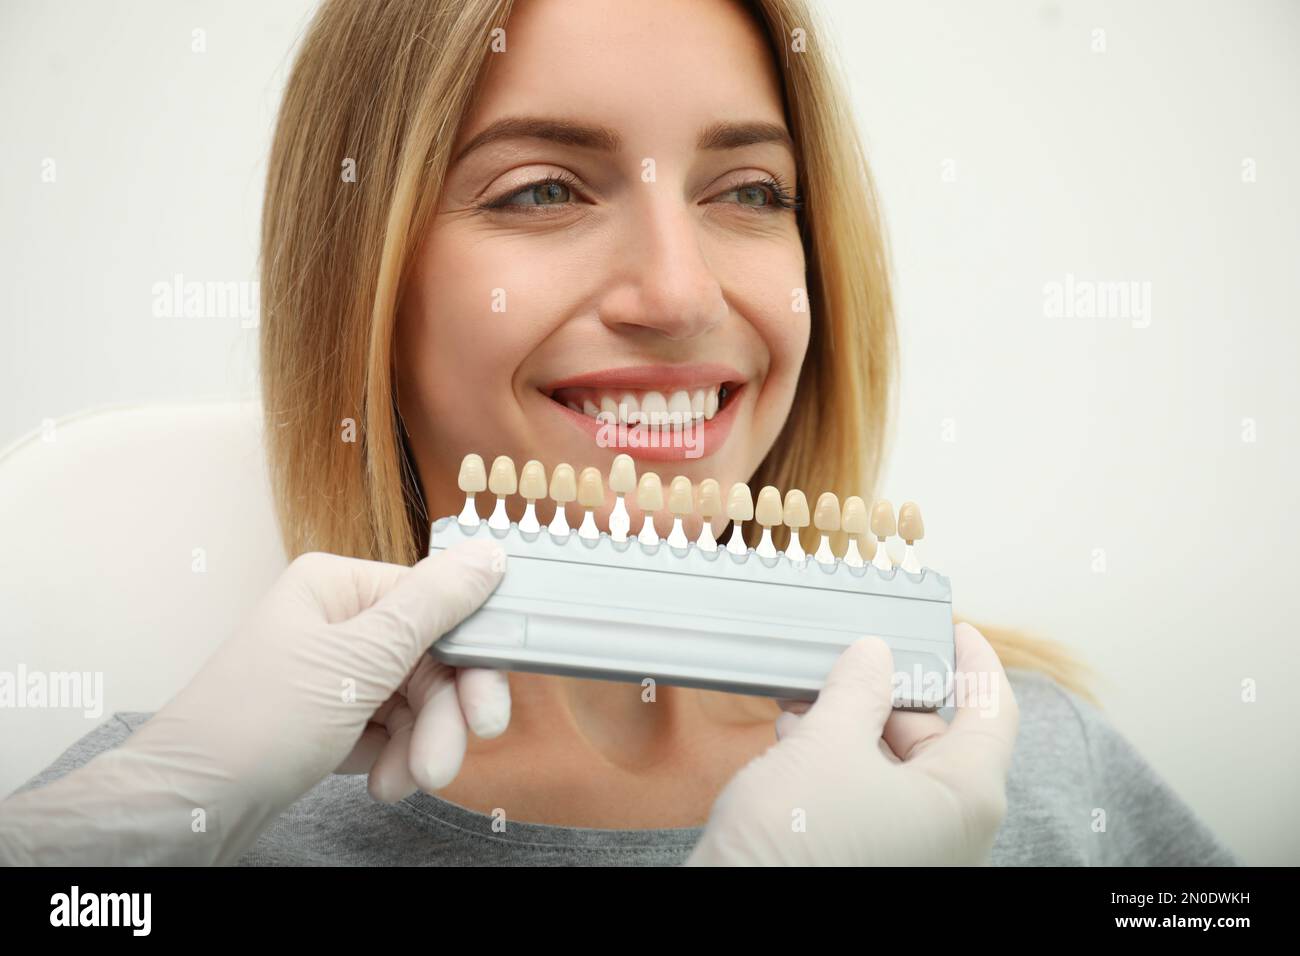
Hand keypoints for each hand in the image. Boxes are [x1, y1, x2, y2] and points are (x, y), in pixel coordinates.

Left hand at [0, 539, 507, 864]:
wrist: (185, 808)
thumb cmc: (252, 725)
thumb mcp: (356, 662)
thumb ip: (432, 608)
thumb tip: (489, 554)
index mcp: (338, 586)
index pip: (436, 606)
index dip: (469, 661)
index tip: (490, 707)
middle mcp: (337, 621)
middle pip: (429, 661)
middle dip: (441, 717)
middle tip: (445, 761)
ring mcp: (333, 672)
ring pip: (414, 701)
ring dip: (420, 745)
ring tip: (406, 782)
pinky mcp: (329, 717)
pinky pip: (389, 729)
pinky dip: (395, 758)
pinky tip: (382, 782)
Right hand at [685, 623, 1018, 865]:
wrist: (743, 920)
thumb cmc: (798, 846)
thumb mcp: (828, 743)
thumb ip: (859, 689)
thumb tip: (874, 655)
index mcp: (965, 798)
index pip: (993, 712)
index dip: (975, 662)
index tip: (955, 630)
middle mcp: (949, 829)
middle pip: (938, 739)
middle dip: (888, 694)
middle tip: (851, 660)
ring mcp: (913, 849)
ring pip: (897, 767)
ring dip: (854, 725)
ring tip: (808, 697)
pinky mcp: (872, 858)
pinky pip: (870, 796)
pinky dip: (841, 761)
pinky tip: (797, 738)